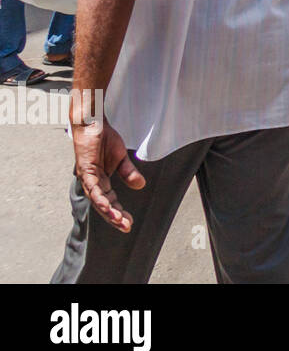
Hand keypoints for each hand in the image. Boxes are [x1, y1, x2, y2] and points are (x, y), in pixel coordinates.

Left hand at [71, 119, 144, 233]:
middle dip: (114, 217)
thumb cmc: (103, 139)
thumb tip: (140, 186)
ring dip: (107, 211)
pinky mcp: (85, 170)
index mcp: (101, 181)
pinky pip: (92, 187)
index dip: (119, 212)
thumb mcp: (121, 159)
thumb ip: (128, 173)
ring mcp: (87, 177)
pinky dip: (99, 198)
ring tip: (118, 220)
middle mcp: (92, 183)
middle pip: (103, 204)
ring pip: (97, 199)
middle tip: (126, 227)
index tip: (129, 223)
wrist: (93, 123)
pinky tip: (106, 206)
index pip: (110, 201)